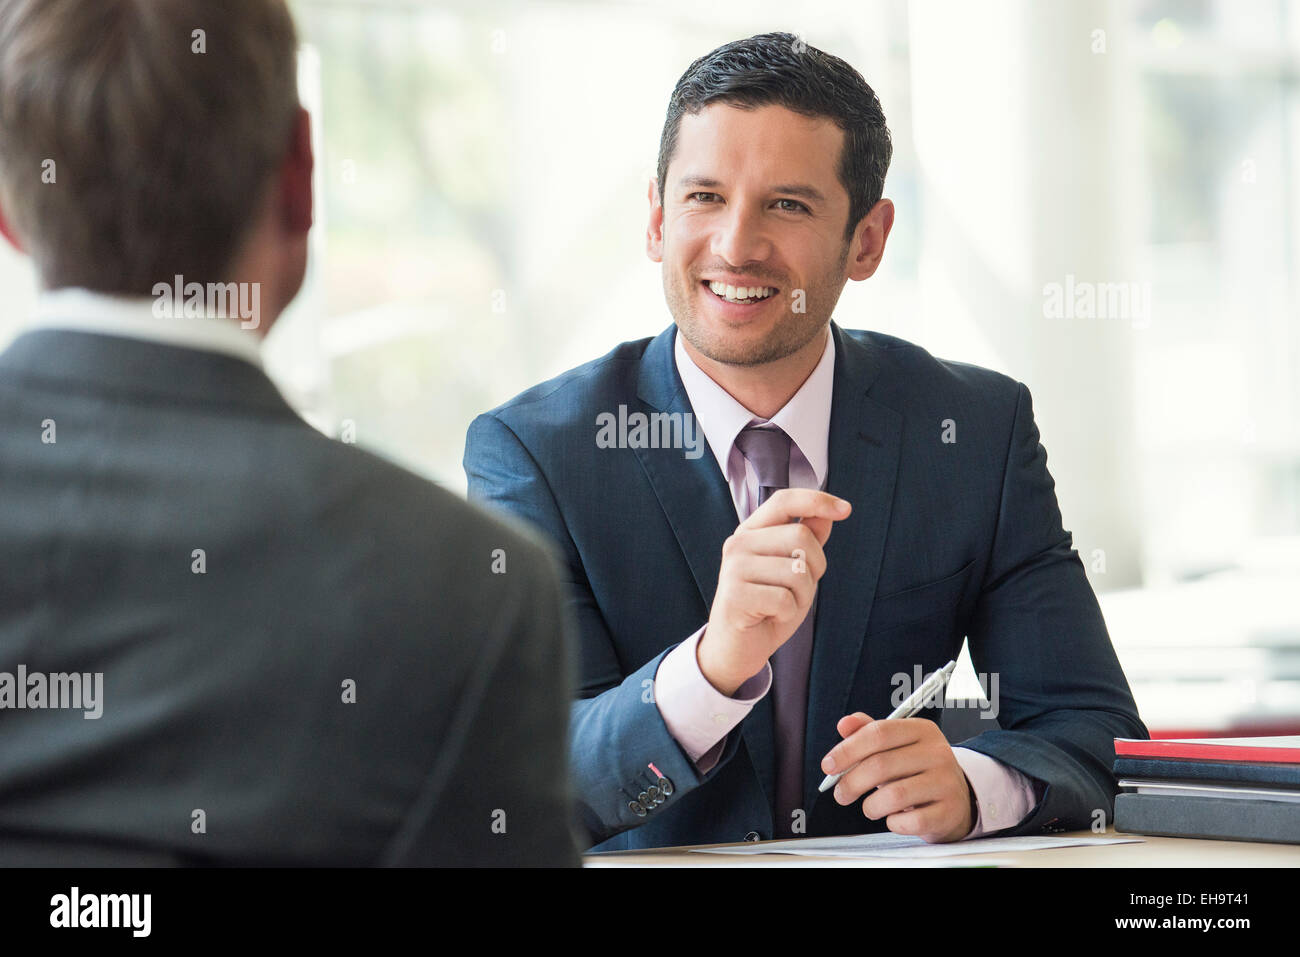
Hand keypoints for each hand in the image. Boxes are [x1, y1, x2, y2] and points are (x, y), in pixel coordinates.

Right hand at [696, 489, 850, 695]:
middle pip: (801, 536)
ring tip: (781, 606)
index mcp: (751, 532)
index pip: (784, 501)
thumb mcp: (794, 571)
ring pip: (796, 571)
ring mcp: (734, 568)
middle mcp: (739, 543)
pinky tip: (770, 618)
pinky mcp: (735, 595)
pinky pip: (785, 599)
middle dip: (815, 568)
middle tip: (797, 591)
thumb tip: (827, 514)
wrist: (736, 649)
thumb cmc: (767, 608)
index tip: (845, 510)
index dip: (817, 500)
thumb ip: (807, 542)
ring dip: (801, 596)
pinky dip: (787, 614)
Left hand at [821, 713, 974, 842]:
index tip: (828, 765)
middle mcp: (938, 752)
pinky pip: (910, 821)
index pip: (878, 733)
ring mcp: (946, 782)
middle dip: (851, 782)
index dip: (847, 749)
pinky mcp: (949, 811)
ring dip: (871, 806)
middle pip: (881, 765)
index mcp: (922, 730)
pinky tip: (895, 818)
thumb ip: (868, 733)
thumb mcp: (896, 747)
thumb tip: (844, 724)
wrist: (957, 799)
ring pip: (894, 795)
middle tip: (840, 793)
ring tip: (870, 808)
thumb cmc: (917, 771)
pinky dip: (894, 823)